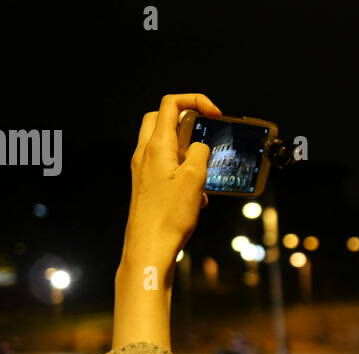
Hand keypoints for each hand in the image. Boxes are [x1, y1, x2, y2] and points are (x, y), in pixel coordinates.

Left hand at [122, 93, 221, 267]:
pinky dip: (182, 171)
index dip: (196, 101)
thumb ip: (200, 153)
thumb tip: (200, 148)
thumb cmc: (169, 215)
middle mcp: (145, 153)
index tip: (215, 115)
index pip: (171, 104)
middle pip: (160, 119)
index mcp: (156, 146)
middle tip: (204, 134)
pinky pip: (165, 166)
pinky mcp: (146, 185)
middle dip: (186, 120)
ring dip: (187, 150)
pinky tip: (196, 196)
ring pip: (164, 144)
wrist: (149, 246)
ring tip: (203, 172)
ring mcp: (143, 169)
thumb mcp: (194, 179)